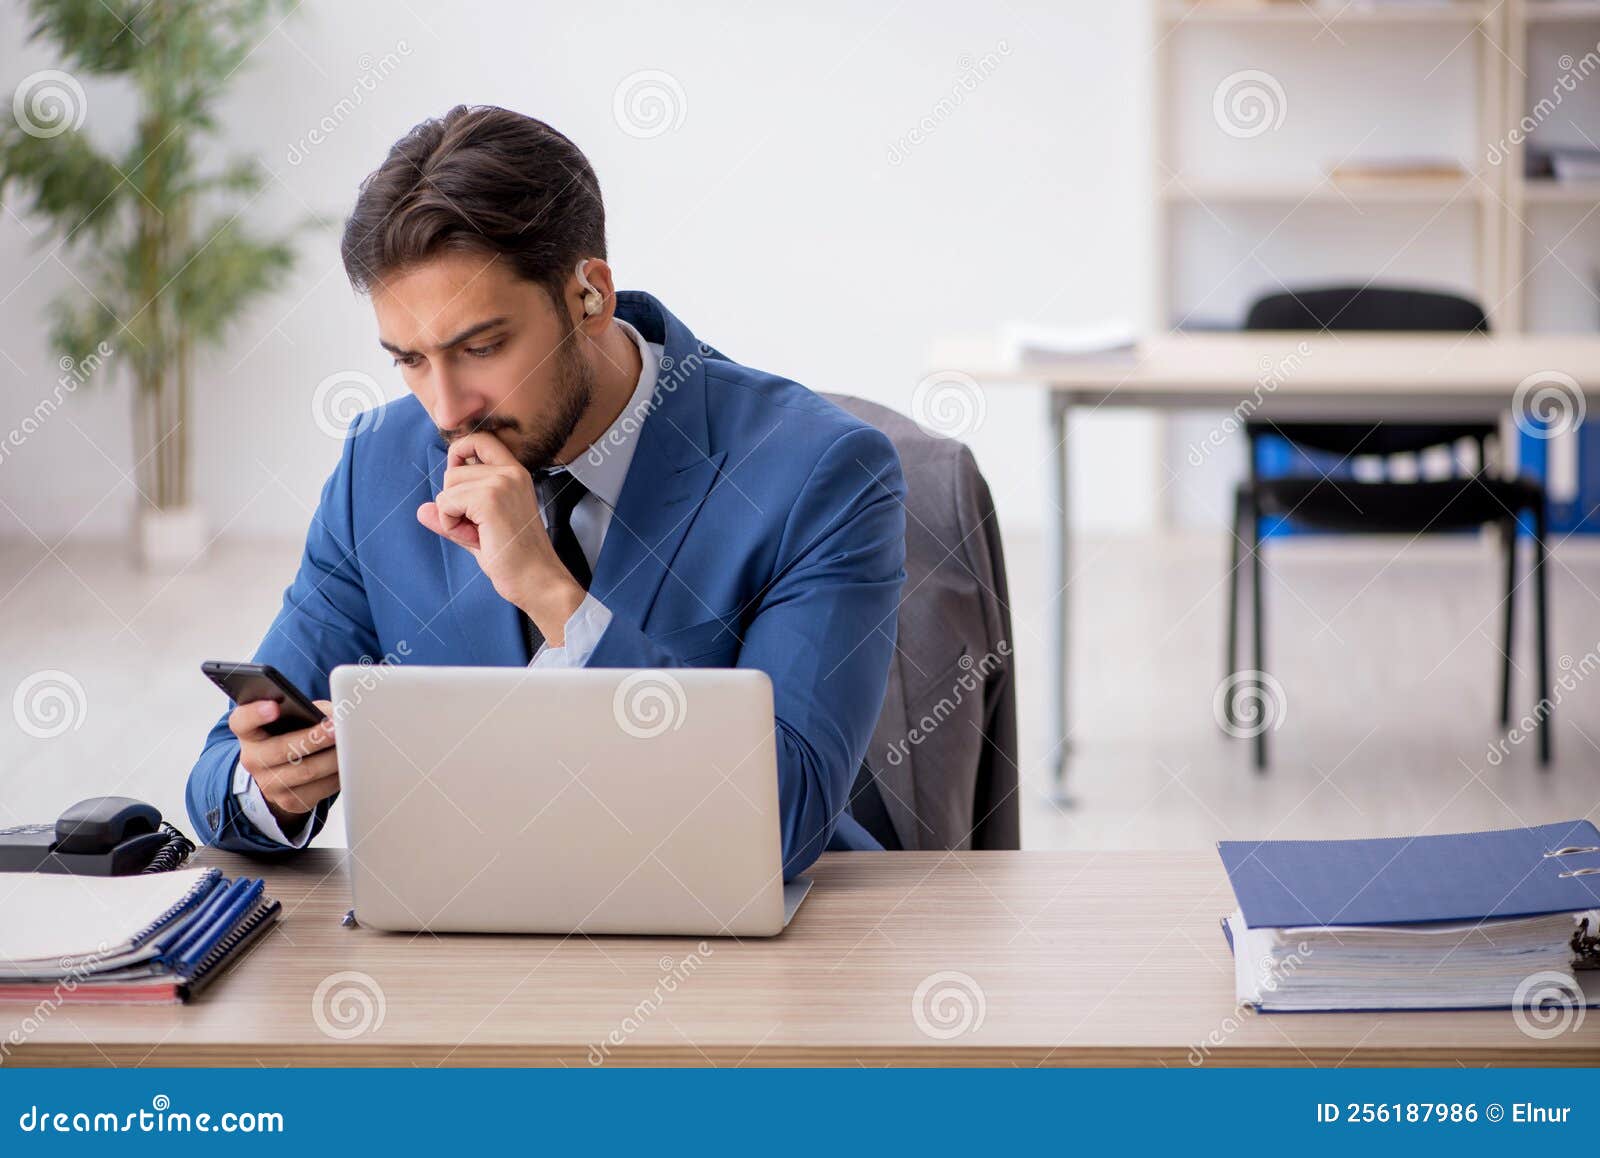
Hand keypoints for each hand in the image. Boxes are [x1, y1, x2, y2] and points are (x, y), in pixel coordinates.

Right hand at [229, 698, 338, 830]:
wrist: (282, 772)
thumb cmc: (288, 735)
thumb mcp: (290, 718)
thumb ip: (306, 711)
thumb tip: (335, 715)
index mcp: (248, 733)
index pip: (242, 721)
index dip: (255, 713)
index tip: (274, 706)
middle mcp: (253, 759)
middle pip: (282, 749)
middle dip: (313, 738)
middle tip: (335, 728)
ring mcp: (269, 784)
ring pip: (306, 771)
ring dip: (332, 757)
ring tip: (349, 744)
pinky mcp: (290, 801)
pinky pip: (318, 790)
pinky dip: (337, 775)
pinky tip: (348, 763)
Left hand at [416, 431, 585, 643]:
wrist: (536, 579)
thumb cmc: (515, 558)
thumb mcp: (480, 530)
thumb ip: (453, 514)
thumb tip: (421, 510)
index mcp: (515, 473)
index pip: (481, 440)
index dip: (459, 452)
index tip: (458, 479)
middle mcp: (510, 472)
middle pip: (453, 469)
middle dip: (453, 500)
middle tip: (477, 527)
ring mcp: (500, 483)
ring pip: (447, 486)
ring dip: (452, 515)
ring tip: (479, 534)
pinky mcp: (489, 500)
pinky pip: (446, 504)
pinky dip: (451, 524)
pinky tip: (476, 538)